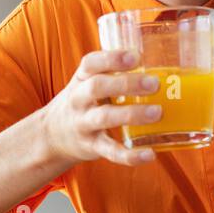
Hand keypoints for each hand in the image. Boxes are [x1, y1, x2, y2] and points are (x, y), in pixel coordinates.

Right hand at [41, 49, 162, 167]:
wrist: (52, 135)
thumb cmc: (84, 102)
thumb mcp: (89, 82)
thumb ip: (114, 71)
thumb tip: (161, 57)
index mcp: (82, 79)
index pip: (91, 63)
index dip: (112, 59)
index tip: (135, 57)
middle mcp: (79, 100)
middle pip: (98, 87)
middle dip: (126, 84)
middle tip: (154, 83)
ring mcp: (84, 124)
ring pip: (104, 117)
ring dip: (131, 114)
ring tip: (157, 112)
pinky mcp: (92, 147)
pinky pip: (110, 152)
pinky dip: (130, 155)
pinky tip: (150, 154)